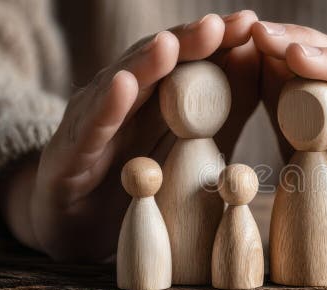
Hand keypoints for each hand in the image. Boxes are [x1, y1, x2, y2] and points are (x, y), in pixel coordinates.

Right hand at [0, 11, 260, 260]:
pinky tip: (124, 84)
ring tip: (170, 44)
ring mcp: (95, 119)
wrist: (75, 229)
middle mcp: (124, 97)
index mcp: (158, 96)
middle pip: (157, 62)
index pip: (189, 59)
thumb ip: (224, 112)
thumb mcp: (192, 148)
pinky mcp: (72, 151)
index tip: (249, 23)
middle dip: (187, 41)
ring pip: (122, 84)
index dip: (216, 40)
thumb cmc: (137, 181)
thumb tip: (253, 66)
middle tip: (216, 25)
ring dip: (147, 63)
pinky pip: (92, 125)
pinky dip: (108, 104)